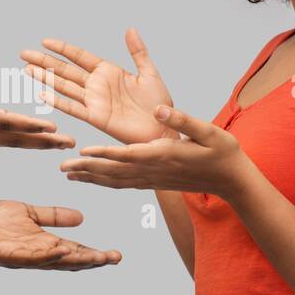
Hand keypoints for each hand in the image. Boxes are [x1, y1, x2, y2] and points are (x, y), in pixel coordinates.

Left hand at [0, 200, 121, 269]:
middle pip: (70, 260)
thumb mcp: (29, 213)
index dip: (95, 254)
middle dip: (93, 260)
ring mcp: (24, 257)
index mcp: (44, 244)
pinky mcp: (8, 255)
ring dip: (76, 260)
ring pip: (54, 261)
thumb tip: (81, 217)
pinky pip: (30, 257)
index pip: (75, 251)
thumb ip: (53, 216)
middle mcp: (37, 254)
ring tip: (97, 257)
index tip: (116, 255)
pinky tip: (61, 251)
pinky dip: (46, 256)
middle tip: (115, 258)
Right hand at [20, 28, 173, 144]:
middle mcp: (97, 86)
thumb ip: (138, 52)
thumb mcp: (149, 73)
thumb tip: (130, 29)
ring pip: (64, 86)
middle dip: (44, 61)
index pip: (79, 57)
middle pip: (65, 70)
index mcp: (108, 72)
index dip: (62, 49)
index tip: (45, 41)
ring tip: (27, 69)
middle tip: (23, 53)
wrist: (163, 128)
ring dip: (46, 78)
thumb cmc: (159, 104)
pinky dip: (59, 102)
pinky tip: (44, 93)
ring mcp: (94, 101)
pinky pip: (74, 108)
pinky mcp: (96, 117)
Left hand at [59, 105, 248, 198]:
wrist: (232, 181)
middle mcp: (154, 171)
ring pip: (115, 182)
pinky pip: (124, 185)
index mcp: (164, 156)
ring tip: (68, 175)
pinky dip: (104, 183)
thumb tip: (158, 109)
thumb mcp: (208, 131)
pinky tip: (92, 180)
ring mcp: (153, 180)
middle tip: (62, 168)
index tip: (83, 153)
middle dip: (87, 171)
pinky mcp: (154, 183)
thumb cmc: (222, 152)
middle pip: (114, 173)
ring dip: (91, 179)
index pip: (128, 156)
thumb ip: (182, 120)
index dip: (104, 155)